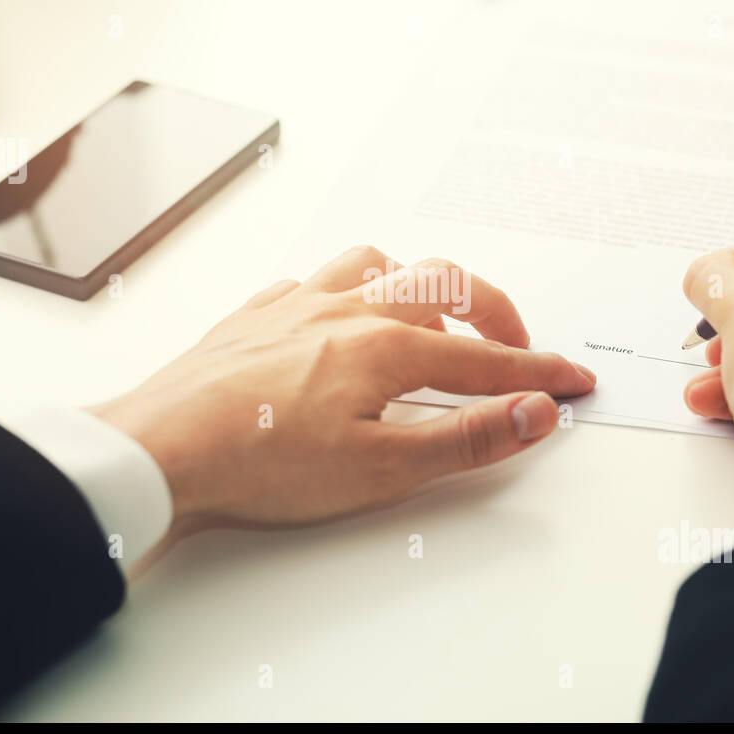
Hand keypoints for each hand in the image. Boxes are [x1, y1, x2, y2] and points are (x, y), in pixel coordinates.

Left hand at [91, 246, 595, 529]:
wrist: (160, 448)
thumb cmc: (259, 463)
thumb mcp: (381, 469)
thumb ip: (465, 437)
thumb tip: (533, 412)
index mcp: (385, 347)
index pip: (486, 361)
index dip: (539, 372)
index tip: (574, 381)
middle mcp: (347, 309)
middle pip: (444, 287)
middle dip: (493, 313)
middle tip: (515, 346)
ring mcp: (297, 304)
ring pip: (378, 264)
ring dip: (419, 286)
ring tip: (433, 320)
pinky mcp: (256, 314)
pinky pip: (316, 278)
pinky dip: (351, 289)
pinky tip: (341, 318)